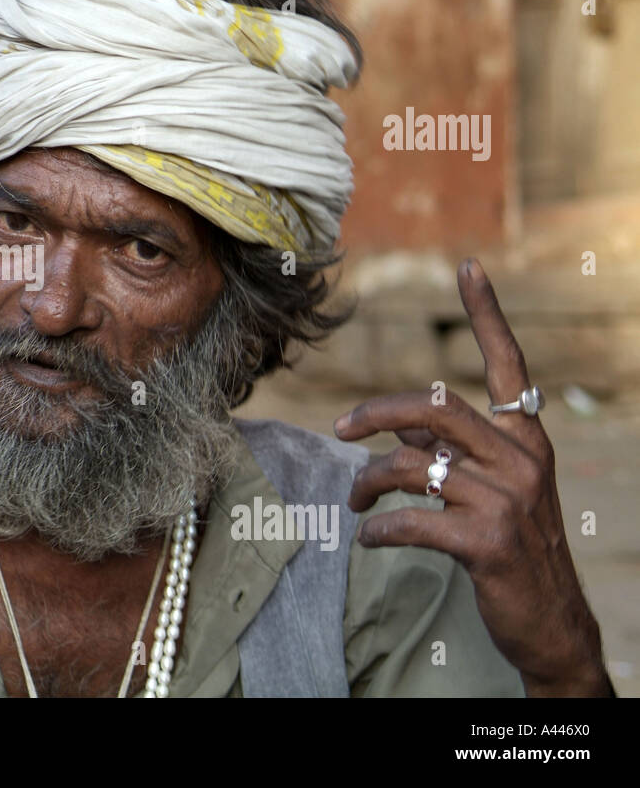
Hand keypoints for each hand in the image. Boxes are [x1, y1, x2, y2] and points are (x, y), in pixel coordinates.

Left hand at [334, 258, 610, 696]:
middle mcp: (522, 459)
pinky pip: (411, 519)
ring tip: (356, 503)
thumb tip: (396, 433)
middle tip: (339, 427)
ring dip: (367, 483)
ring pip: (410, 466)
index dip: (487, 314)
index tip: (468, 266)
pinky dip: (380, 530)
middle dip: (375, 413)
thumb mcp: (490, 488)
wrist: (550, 623)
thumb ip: (451, 452)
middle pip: (433, 408)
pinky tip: (371, 539)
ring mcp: (508, 499)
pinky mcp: (489, 540)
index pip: (507, 365)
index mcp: (525, 437)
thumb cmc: (508, 547)